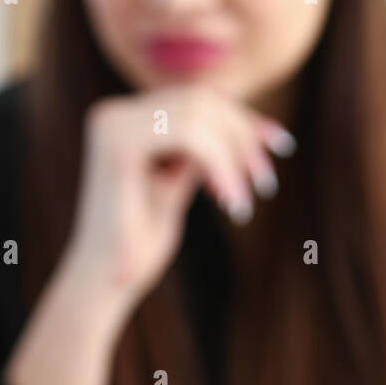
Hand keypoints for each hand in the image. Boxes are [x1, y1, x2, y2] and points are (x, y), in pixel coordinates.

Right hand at [63, 85, 296, 329]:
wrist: (106, 284)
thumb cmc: (139, 244)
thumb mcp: (177, 187)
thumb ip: (197, 153)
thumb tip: (240, 128)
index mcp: (124, 120)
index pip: (195, 101)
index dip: (242, 119)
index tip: (279, 145)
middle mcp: (112, 114)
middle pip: (201, 101)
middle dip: (243, 138)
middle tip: (266, 184)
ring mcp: (111, 124)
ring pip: (198, 114)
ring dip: (234, 157)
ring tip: (248, 200)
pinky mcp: (117, 144)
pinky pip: (189, 135)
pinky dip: (220, 165)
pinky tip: (232, 203)